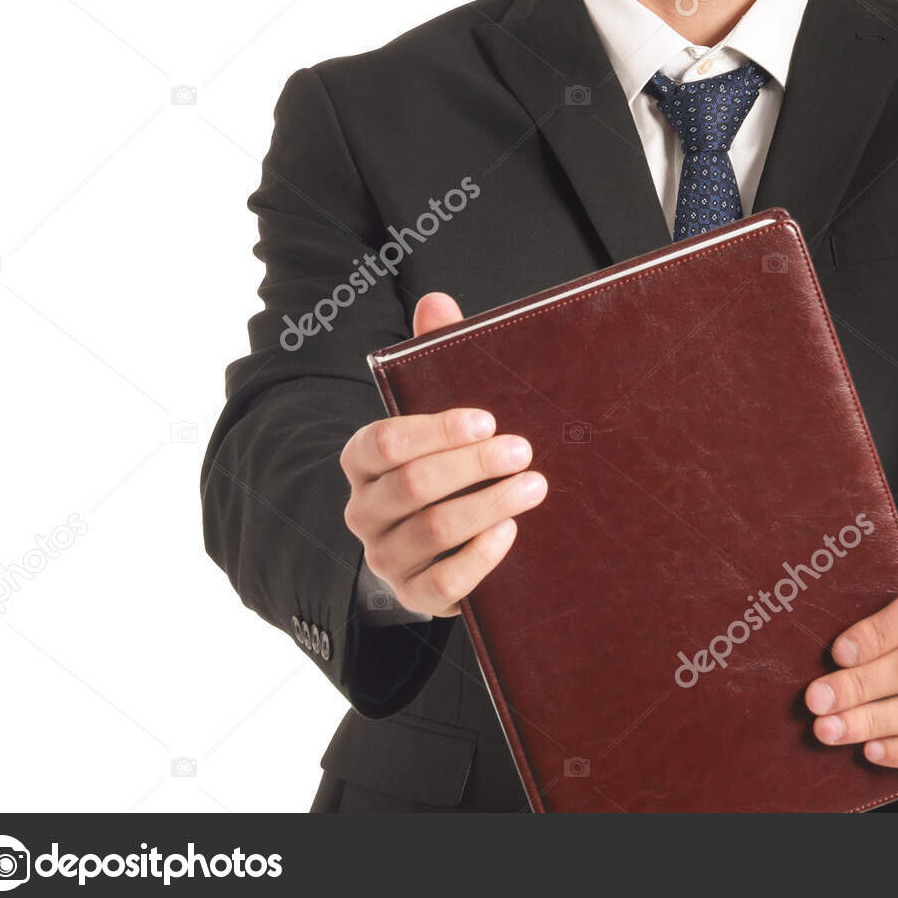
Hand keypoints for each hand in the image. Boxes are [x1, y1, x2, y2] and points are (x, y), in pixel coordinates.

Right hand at [340, 290, 547, 616]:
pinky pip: (443, 583)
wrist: (433, 544)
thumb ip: (431, 354)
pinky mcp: (415, 597)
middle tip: (525, 450)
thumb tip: (437, 301)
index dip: (437, 429)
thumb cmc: (441, 461)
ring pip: (432, 531)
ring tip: (535, 485)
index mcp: (362, 460)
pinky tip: (512, 533)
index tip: (488, 418)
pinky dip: (480, 557)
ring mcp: (386, 558)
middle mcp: (364, 510)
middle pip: (413, 485)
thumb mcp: (437, 410)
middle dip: (475, 465)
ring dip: (489, 505)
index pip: (383, 441)